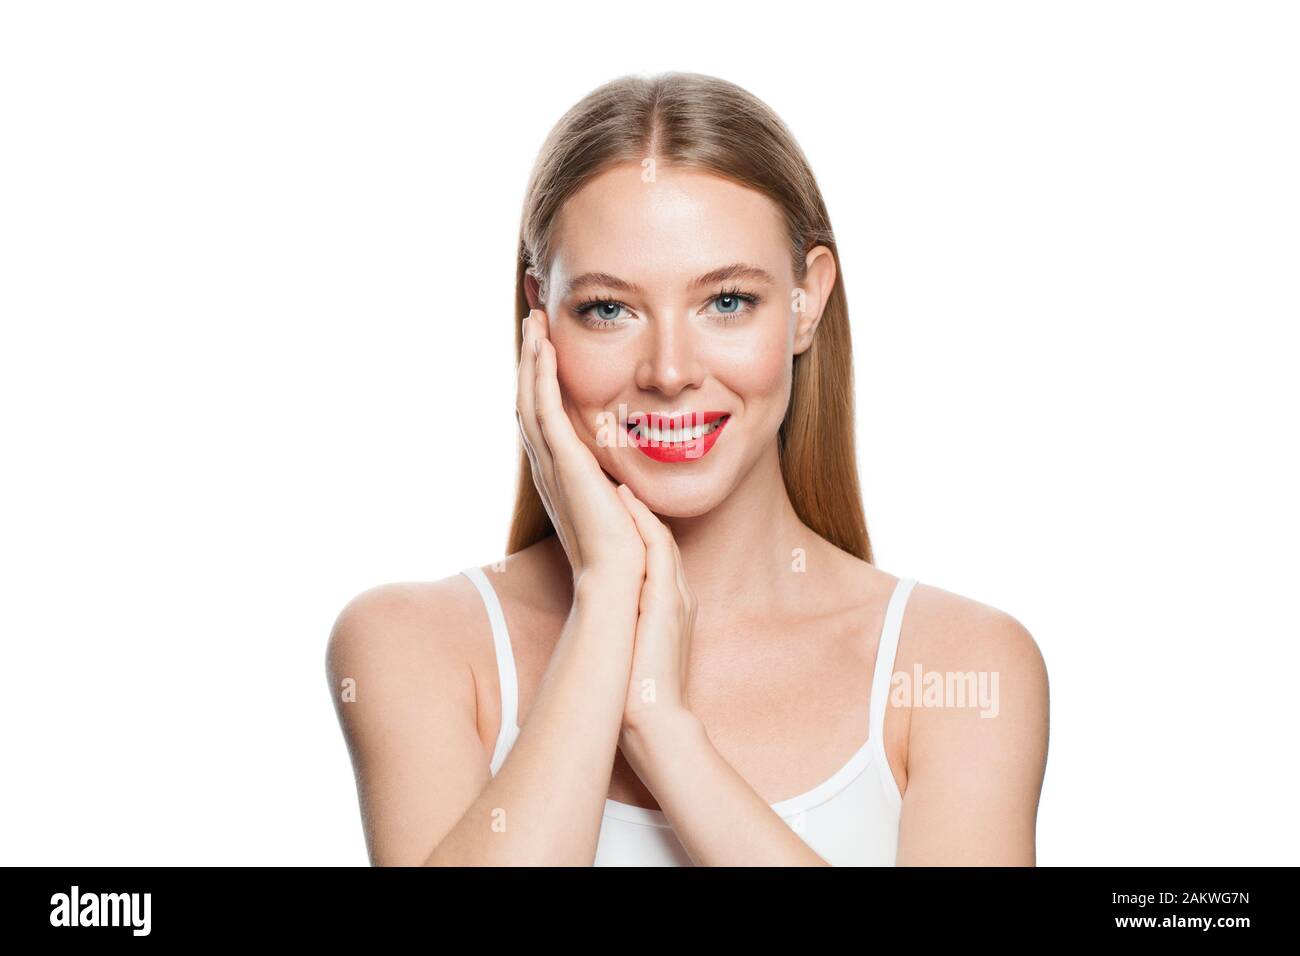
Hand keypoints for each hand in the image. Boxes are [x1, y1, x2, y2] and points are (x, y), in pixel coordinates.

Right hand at [517, 309, 645, 583]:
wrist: (621, 580)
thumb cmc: (629, 559)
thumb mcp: (625, 515)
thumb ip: (622, 495)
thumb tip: (628, 487)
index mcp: (564, 478)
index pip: (546, 420)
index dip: (542, 385)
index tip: (547, 353)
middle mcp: (550, 468)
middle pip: (530, 402)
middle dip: (530, 362)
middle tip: (532, 324)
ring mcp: (553, 464)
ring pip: (531, 398)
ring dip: (531, 358)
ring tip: (533, 323)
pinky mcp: (563, 462)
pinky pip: (545, 408)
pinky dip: (542, 376)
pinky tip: (544, 347)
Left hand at [615, 483, 696, 734]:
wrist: (657, 724)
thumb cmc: (638, 697)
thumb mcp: (631, 652)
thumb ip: (625, 630)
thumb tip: (600, 622)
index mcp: (671, 609)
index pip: (655, 558)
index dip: (637, 529)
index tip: (615, 506)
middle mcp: (679, 597)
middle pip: (661, 540)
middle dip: (640, 510)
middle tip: (616, 480)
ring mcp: (677, 597)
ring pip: (661, 538)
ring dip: (640, 509)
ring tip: (618, 482)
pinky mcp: (669, 602)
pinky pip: (659, 550)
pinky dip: (643, 522)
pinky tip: (625, 502)